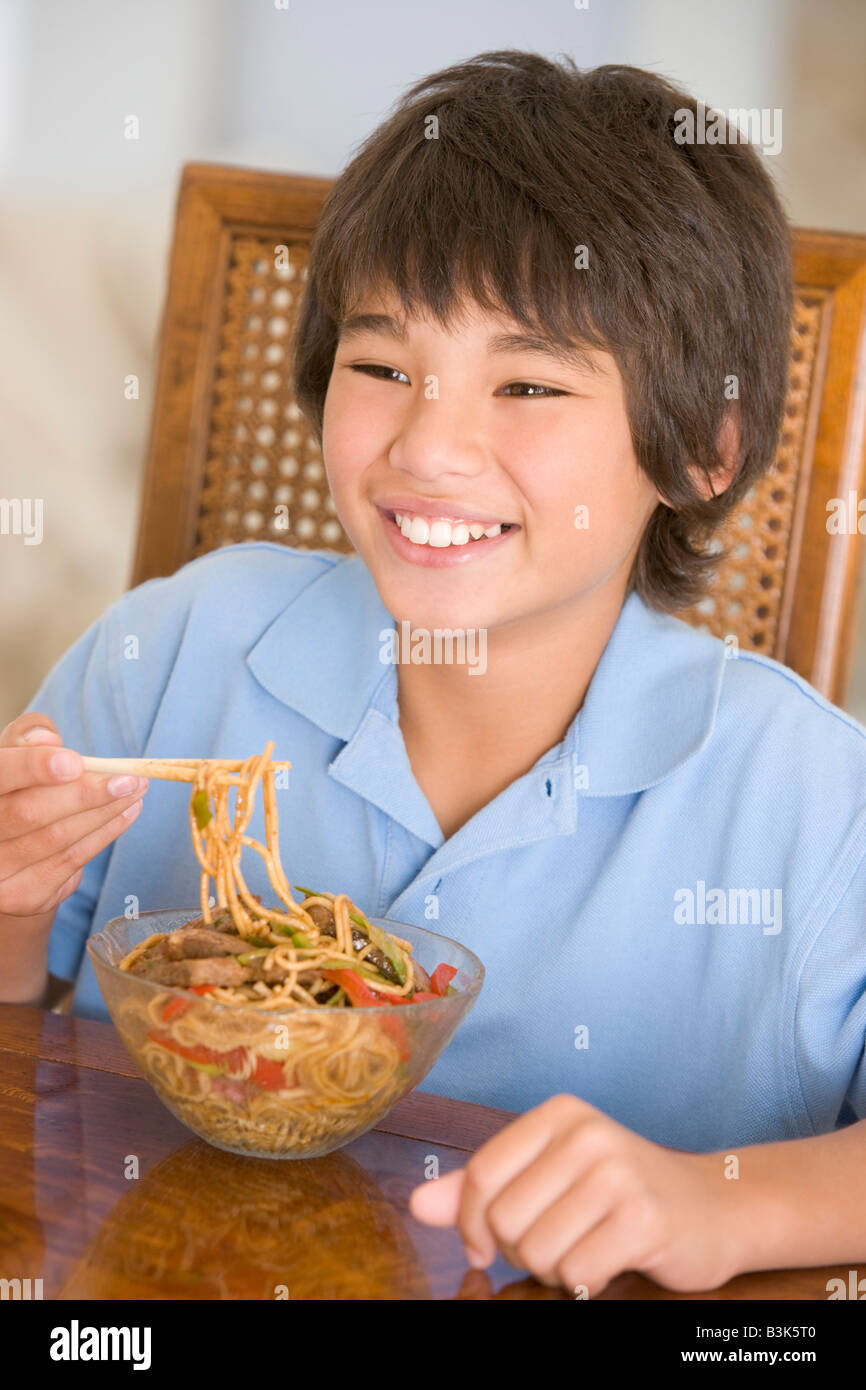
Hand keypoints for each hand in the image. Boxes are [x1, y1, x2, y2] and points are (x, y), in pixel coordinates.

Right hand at [0, 714, 148, 916]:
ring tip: (135, 790)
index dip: (32, 767)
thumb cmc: (17, 788)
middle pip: (29, 812)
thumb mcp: (17, 754)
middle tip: (128, 779)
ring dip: (104, 813)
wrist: (8, 852)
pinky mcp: (20, 894)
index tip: (74, 762)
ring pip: (56, 839)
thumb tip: (47, 741)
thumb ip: (29, 738)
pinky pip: (70, 861)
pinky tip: (126, 813)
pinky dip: (104, 834)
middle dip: (85, 795)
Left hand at [408, 1092, 742, 1295]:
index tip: (481, 1247)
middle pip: (504, 1218)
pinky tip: (609, 1262)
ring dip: (554, 1270)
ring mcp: (618, 1173)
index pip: (481, 1174)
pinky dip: (585, 1282)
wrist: (713, 1209)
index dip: (469, 1222)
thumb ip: (482, 1189)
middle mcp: (587, 1134)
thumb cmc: (620, 1195)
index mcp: (559, 1114)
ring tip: (585, 1250)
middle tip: (557, 1244)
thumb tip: (417, 1204)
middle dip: (521, 1250)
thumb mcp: (550, 1176)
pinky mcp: (644, 1218)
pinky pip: (576, 1272)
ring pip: (537, 1250)